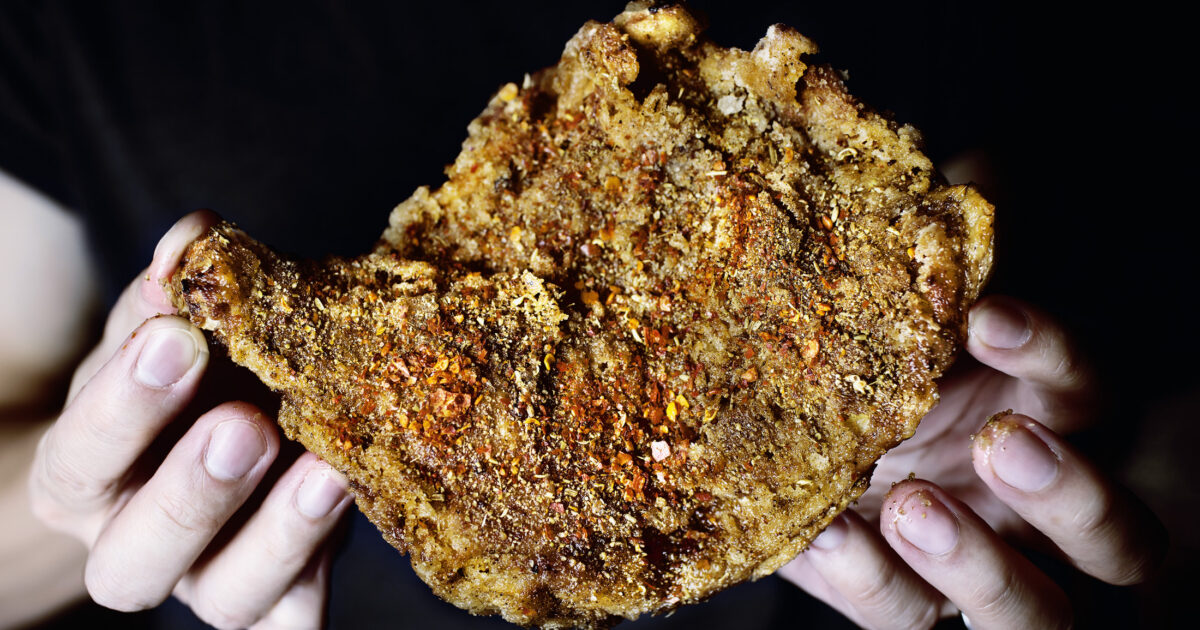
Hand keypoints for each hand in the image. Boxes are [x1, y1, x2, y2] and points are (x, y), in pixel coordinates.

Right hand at [28, 211, 352, 629]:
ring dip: (281, 535)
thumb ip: (175, 292)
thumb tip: (196, 235)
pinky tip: (363, 508)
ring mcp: (210, 583)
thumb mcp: (170, 331)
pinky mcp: (281, 601)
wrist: (219, 435)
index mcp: (85, 476)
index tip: (178, 338)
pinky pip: (299, 618)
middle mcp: (134, 545)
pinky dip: (329, 573)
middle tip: (247, 424)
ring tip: (328, 470)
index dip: (122, 407)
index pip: (81, 458)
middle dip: (192, 492)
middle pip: (135, 560)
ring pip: (229, 597)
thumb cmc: (191, 380)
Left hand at [778, 296, 1166, 628]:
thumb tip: (936, 199)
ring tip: (911, 508)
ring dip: (984, 568)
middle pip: (1121, 538)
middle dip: (1071, 493)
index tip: (985, 317)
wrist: (783, 449)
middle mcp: (1033, 513)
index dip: (1052, 355)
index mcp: (1045, 422)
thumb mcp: (884, 329)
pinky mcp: (911, 606)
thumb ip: (921, 277)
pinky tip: (826, 530)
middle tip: (998, 440)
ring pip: (1041, 614)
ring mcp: (980, 572)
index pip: (1086, 391)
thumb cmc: (856, 374)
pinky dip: (870, 577)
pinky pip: (908, 616)